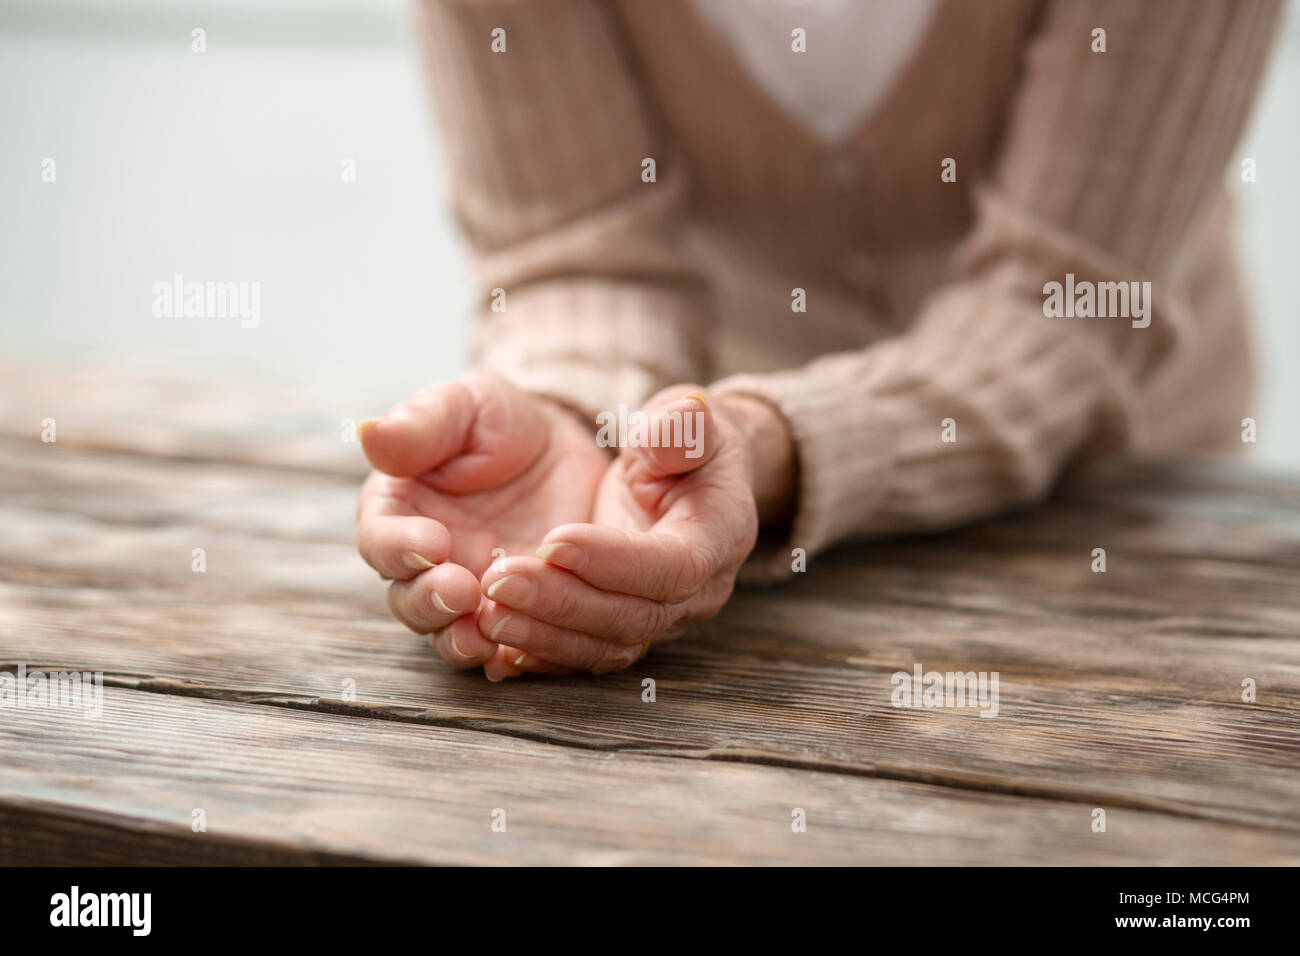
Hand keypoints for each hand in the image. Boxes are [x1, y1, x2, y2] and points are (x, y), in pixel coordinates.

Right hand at [355, 375, 608, 675]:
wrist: (562, 450)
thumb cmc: (500, 422)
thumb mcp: (466, 407)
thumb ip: (422, 424)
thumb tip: (371, 431)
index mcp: (398, 512)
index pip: (381, 540)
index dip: (399, 547)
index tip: (432, 542)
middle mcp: (423, 565)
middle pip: (408, 600)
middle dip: (431, 601)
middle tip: (462, 590)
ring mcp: (466, 595)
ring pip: (447, 633)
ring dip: (461, 639)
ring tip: (485, 634)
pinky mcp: (510, 615)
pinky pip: (500, 647)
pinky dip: (504, 657)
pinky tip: (517, 657)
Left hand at [475, 386, 790, 675]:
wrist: (687, 473)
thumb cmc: (684, 439)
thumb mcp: (685, 419)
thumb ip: (681, 424)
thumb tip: (685, 418)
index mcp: (717, 537)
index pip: (671, 566)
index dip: (611, 561)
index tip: (551, 541)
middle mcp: (697, 591)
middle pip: (632, 617)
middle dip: (561, 603)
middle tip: (500, 580)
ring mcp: (663, 617)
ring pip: (605, 646)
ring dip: (543, 634)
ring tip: (487, 613)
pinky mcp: (624, 627)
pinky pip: (585, 655)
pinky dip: (542, 653)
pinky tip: (495, 644)